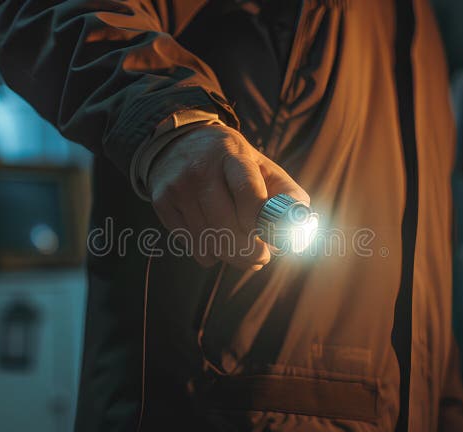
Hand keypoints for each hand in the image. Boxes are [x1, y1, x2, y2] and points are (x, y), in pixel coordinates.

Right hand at [147, 124, 308, 269]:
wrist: (179, 142)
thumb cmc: (232, 162)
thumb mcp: (262, 165)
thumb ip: (287, 193)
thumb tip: (300, 229)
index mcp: (233, 155)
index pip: (248, 193)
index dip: (260, 224)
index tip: (270, 241)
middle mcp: (201, 168)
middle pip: (226, 224)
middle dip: (249, 252)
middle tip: (261, 258)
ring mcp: (178, 185)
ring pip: (209, 240)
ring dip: (231, 256)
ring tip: (244, 253)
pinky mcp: (162, 201)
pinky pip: (192, 244)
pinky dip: (210, 253)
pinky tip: (218, 244)